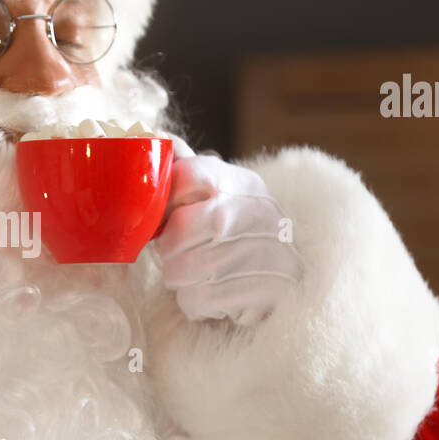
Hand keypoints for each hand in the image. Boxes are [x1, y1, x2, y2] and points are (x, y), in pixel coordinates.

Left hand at [155, 152, 302, 326]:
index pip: (184, 176)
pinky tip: (215, 293)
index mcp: (239, 182)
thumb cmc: (238, 232)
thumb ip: (185, 167)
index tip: (168, 216)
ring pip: (180, 271)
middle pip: (175, 232)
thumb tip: (152, 135)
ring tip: (199, 275)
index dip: (164, 202)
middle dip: (168, 249)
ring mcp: (260, 252)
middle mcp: (252, 212)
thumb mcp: (220, 193)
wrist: (286, 277)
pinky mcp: (262, 292)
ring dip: (180, 279)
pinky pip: (197, 301)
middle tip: (181, 252)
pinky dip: (196, 304)